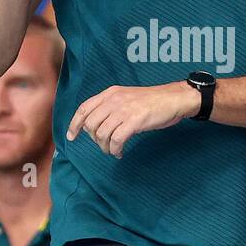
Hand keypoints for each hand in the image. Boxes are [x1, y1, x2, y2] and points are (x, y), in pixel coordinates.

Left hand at [67, 82, 199, 156]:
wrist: (173, 99)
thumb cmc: (152, 101)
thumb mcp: (127, 97)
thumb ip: (111, 106)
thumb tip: (96, 125)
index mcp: (110, 93)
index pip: (84, 108)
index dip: (74, 124)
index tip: (71, 137)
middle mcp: (114, 100)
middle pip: (91, 124)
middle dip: (94, 139)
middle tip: (104, 145)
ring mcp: (124, 110)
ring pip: (102, 134)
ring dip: (105, 147)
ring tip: (113, 151)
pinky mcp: (134, 121)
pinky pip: (116, 140)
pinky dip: (115, 149)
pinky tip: (120, 152)